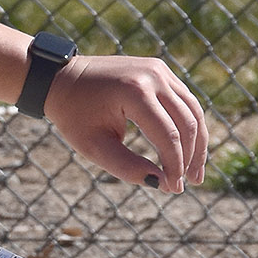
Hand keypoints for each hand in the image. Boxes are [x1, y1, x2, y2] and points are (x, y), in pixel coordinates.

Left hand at [45, 55, 207, 193]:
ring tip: (194, 172)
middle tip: (190, 183)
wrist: (60, 78)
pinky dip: (189, 126)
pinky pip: (184, 101)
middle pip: (187, 123)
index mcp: (134, 91)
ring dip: (197, 143)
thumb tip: (162, 183)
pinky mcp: (160, 69)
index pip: (168, 135)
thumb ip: (126, 166)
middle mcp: (153, 76)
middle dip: (190, 157)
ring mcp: (159, 69)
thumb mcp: (92, 146)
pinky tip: (188, 149)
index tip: (173, 188)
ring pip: (192, 111)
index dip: (174, 165)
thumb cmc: (73, 114)